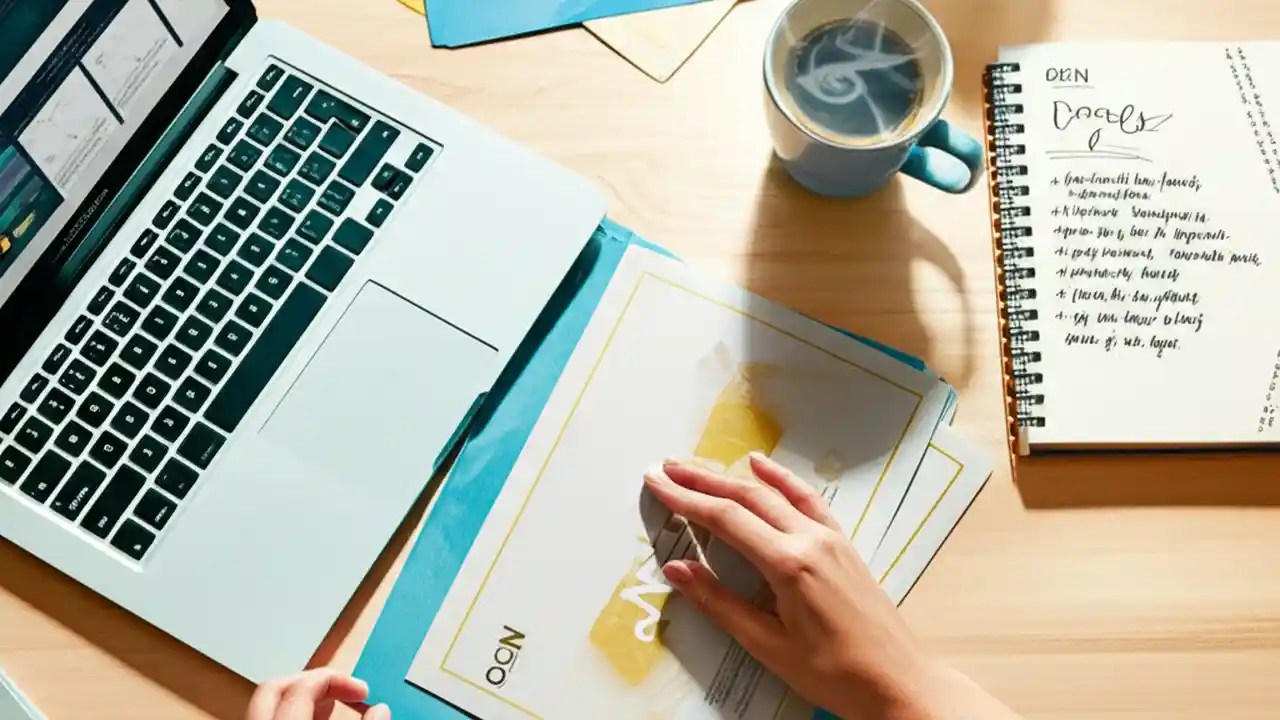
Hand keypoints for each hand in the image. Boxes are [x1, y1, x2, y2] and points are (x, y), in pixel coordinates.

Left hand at [247, 669, 389, 719]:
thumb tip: (380, 710)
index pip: (302, 686)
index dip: (337, 679)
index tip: (362, 691)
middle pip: (273, 688)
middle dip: (311, 681)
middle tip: (342, 691)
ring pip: (264, 706)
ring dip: (298, 699)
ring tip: (329, 707)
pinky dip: (288, 715)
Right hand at [644, 454, 1019, 719]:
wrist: (898, 682)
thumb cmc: (834, 673)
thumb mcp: (768, 646)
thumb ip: (720, 604)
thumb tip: (677, 571)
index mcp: (788, 565)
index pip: (726, 520)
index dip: (686, 499)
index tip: (656, 483)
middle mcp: (810, 540)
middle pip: (747, 498)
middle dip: (702, 480)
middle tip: (666, 468)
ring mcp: (831, 538)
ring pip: (775, 494)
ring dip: (734, 476)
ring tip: (699, 466)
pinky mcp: (843, 544)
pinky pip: (808, 500)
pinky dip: (781, 479)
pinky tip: (763, 466)